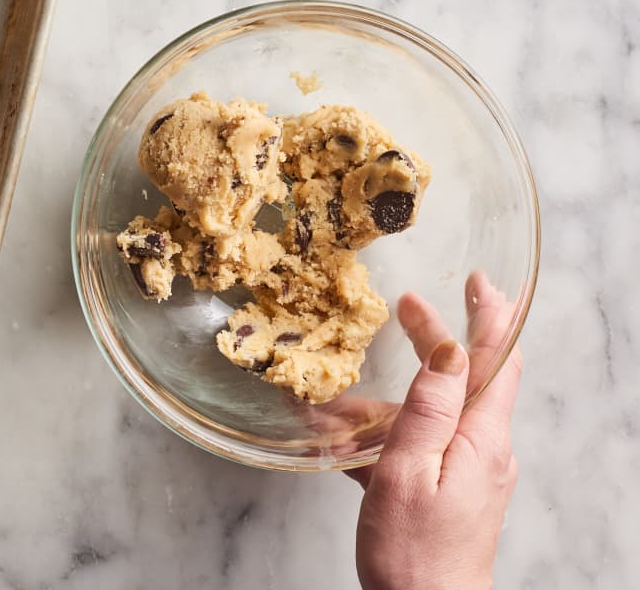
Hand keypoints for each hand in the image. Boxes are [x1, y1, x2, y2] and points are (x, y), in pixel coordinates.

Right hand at [350, 271, 522, 589]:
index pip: (496, 361)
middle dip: (437, 340)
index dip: (489, 315)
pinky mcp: (451, 492)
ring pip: (434, 413)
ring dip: (390, 399)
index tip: (479, 280)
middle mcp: (483, 450)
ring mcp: (469, 472)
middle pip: (467, 378)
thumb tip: (451, 350)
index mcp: (480, 439)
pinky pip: (419, 445)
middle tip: (409, 307)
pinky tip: (341, 443)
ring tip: (338, 401)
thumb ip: (430, 408)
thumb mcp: (408, 471)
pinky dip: (383, 435)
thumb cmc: (414, 553)